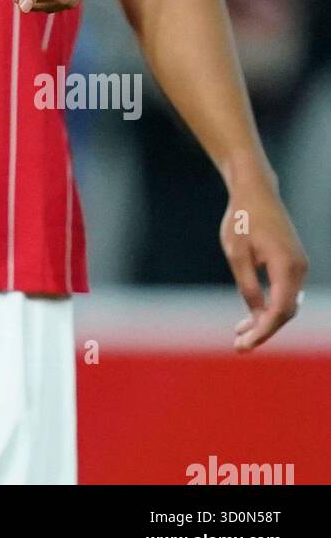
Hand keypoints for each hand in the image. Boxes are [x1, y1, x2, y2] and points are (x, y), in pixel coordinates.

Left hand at [221, 173, 307, 349]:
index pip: (279, 311)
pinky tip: (251, 316)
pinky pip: (285, 292)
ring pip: (286, 304)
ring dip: (265, 320)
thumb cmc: (242, 219)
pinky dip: (269, 306)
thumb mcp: (237, 254)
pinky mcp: (292, 263)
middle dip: (264, 331)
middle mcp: (299, 269)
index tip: (244, 345)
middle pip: (286, 312)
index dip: (262, 331)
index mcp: (286, 266)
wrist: (255, 191)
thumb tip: (257, 316)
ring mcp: (298, 266)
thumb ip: (248, 286)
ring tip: (240, 334)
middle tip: (238, 346)